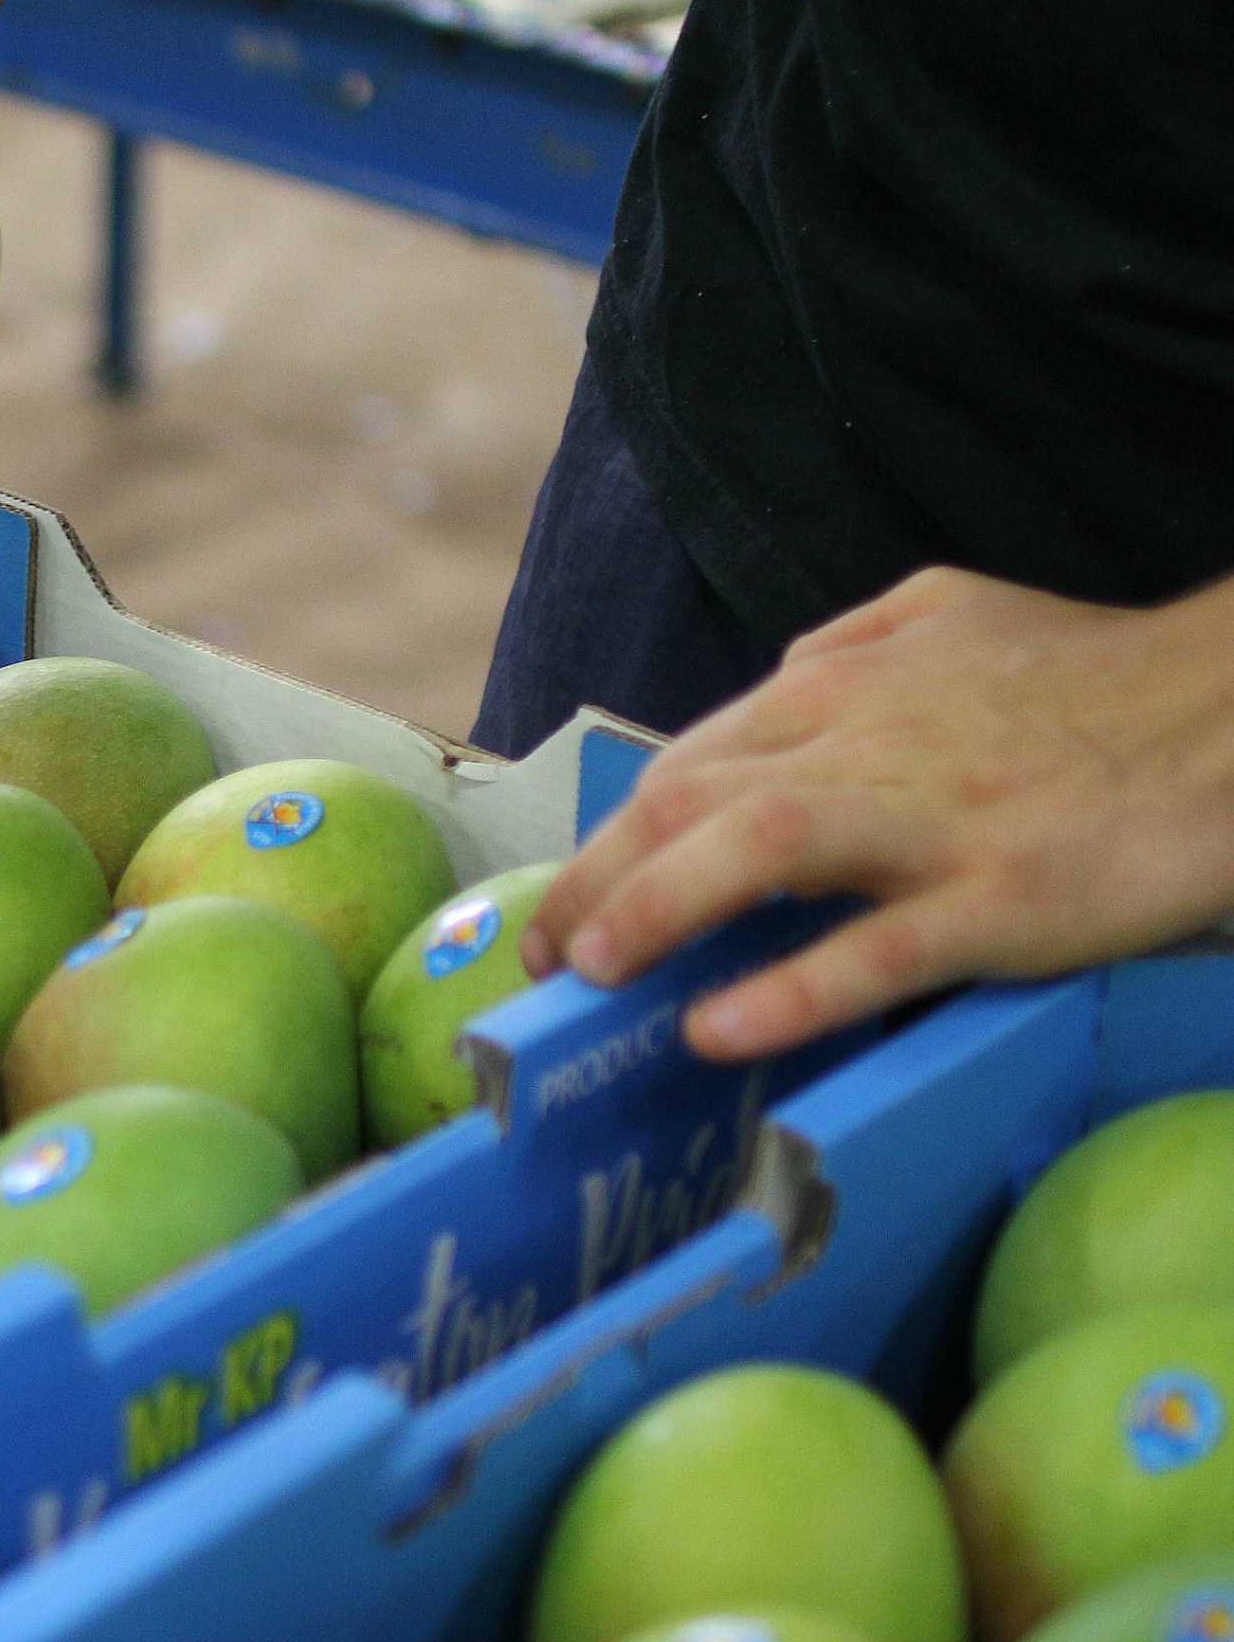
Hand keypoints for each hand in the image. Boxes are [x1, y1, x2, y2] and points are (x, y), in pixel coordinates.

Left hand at [524, 567, 1233, 1059]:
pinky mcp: (1002, 894)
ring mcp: (932, 821)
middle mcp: (864, 742)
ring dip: (653, 910)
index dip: (610, 838)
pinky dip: (788, 988)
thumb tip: (773, 677)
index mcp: (841, 684)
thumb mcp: (951, 614)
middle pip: (687, 803)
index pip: (686, 764)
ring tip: (593, 976)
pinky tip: (719, 1027)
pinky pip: (876, 947)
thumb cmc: (1096, 672)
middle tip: (545, 958)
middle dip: (597, 881)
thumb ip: (849, 644)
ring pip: (753, 849)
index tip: (566, 903)